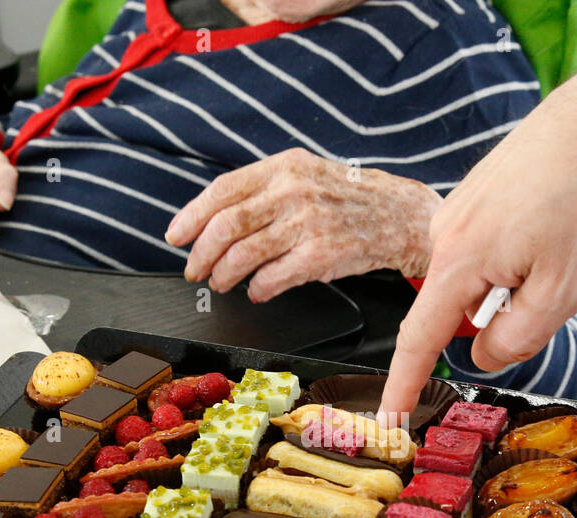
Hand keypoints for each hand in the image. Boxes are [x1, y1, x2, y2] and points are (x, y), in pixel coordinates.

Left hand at [165, 147, 441, 301]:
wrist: (400, 215)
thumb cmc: (349, 199)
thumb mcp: (305, 175)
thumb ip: (264, 190)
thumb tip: (216, 218)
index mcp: (283, 168)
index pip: (223, 191)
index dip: (192, 216)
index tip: (176, 236)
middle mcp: (293, 192)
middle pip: (226, 226)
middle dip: (202, 254)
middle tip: (195, 270)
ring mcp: (307, 224)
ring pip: (244, 254)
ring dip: (224, 275)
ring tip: (222, 282)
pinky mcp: (321, 255)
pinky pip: (272, 278)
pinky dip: (256, 289)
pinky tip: (256, 291)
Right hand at [379, 19, 576, 417]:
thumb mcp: (563, 288)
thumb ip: (517, 337)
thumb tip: (482, 355)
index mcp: (460, 260)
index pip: (418, 340)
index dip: (403, 386)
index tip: (391, 419)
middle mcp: (446, 234)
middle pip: (457, 309)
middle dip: (499, 316)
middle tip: (552, 282)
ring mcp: (458, 214)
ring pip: (478, 281)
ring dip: (515, 284)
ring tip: (559, 246)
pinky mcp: (475, 201)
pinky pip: (486, 253)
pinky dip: (516, 260)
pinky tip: (550, 231)